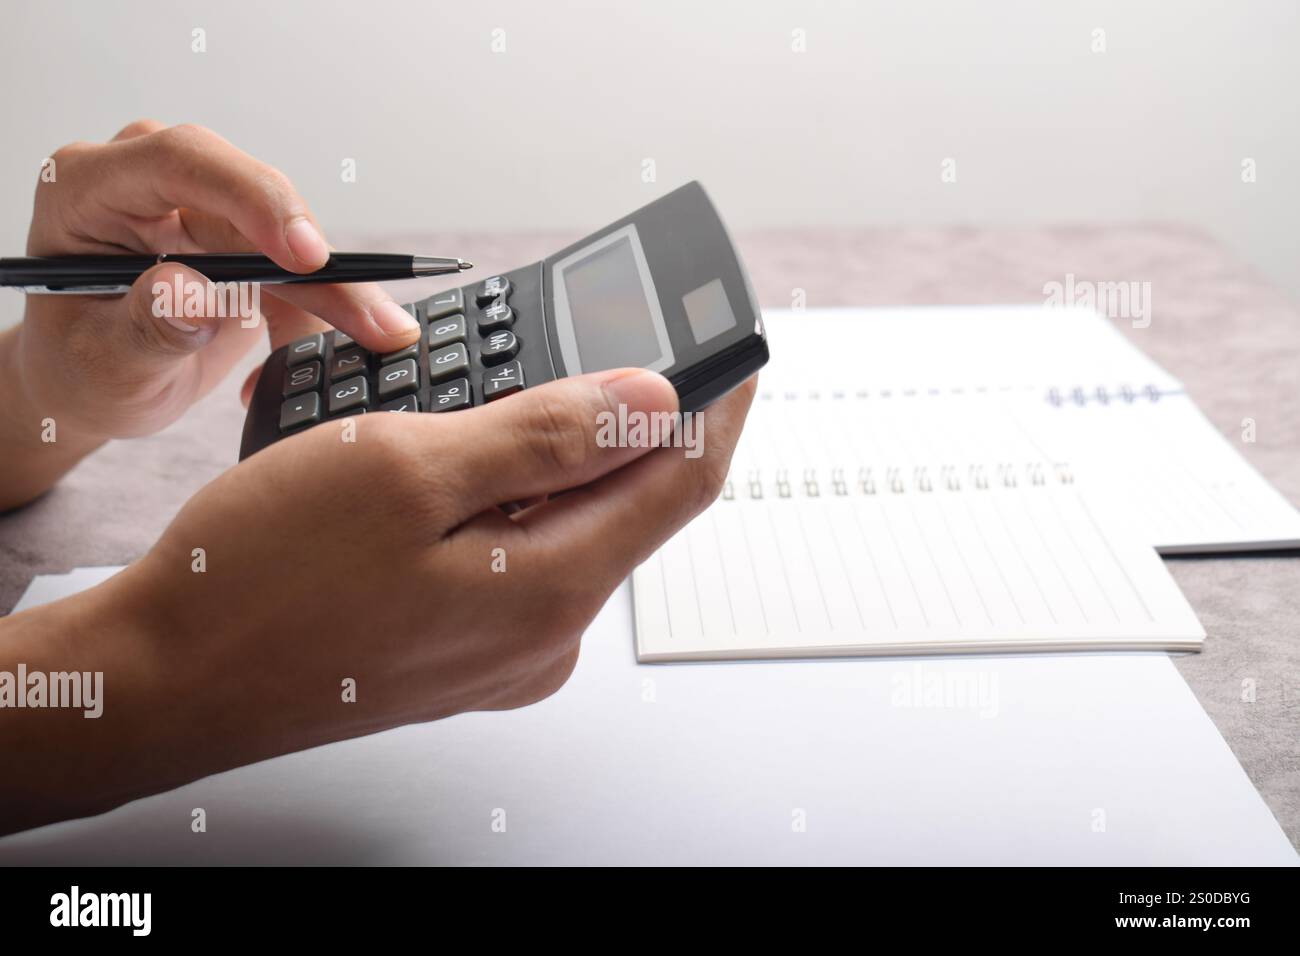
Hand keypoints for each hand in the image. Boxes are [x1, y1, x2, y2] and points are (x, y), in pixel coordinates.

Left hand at [0, 120, 420, 506]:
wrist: (94, 384)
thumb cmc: (82, 369)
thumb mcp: (103, 363)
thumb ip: (147, 328)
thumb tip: (191, 294)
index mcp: (90, 189)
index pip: (183, 162)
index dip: (254, 199)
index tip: (307, 256)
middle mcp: (149, 182)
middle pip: (254, 202)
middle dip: (320, 267)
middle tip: (376, 320)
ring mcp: (197, 206)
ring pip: (290, 237)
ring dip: (337, 295)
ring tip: (377, 340)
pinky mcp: (238, 238)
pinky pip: (299, 268)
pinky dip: (319, 314)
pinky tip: (306, 360)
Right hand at [0, 369, 755, 830]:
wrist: (166, 678)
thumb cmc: (263, 577)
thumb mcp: (410, 471)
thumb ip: (545, 436)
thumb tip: (650, 401)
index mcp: (551, 589)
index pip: (681, 483)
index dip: (717, 406)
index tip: (730, 350)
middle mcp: (543, 635)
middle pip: (625, 507)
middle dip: (624, 426)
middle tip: (602, 352)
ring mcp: (503, 652)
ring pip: (565, 532)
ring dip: (554, 464)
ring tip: (498, 408)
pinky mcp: (461, 653)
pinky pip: (515, 563)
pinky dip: (507, 507)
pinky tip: (454, 475)